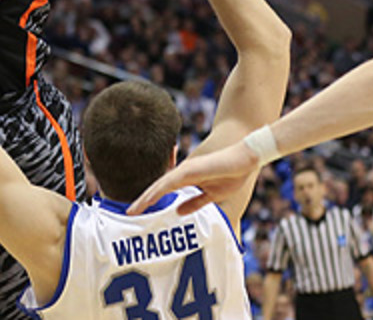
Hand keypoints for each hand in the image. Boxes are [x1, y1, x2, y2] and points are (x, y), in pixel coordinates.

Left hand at [128, 140, 259, 216]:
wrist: (244, 159)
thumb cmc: (231, 175)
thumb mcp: (210, 195)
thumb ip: (194, 202)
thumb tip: (178, 212)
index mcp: (186, 180)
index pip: (163, 193)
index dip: (151, 203)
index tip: (139, 214)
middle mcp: (181, 174)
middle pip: (157, 190)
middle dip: (143, 202)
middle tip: (128, 213)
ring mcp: (184, 171)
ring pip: (159, 187)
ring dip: (145, 199)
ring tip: (132, 210)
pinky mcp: (189, 170)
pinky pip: (169, 182)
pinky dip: (157, 192)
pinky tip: (147, 199)